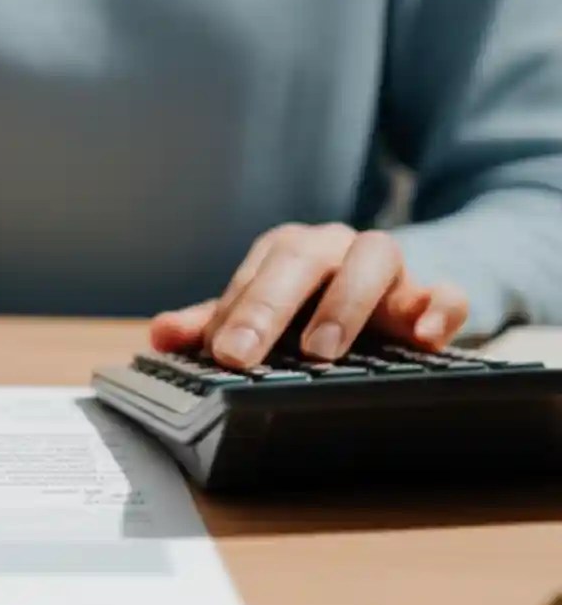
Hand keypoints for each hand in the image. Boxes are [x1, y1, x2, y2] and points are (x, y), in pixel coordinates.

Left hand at [150, 223, 467, 367]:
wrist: (387, 294)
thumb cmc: (309, 306)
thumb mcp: (258, 315)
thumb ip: (210, 325)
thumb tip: (159, 336)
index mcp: (286, 253)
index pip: (253, 276)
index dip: (233, 313)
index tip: (217, 353)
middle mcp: (334, 249)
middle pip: (301, 262)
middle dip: (268, 308)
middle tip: (243, 355)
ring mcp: (386, 268)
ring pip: (373, 260)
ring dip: (343, 304)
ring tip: (321, 352)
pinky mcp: (432, 294)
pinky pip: (446, 292)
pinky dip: (439, 308)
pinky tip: (424, 337)